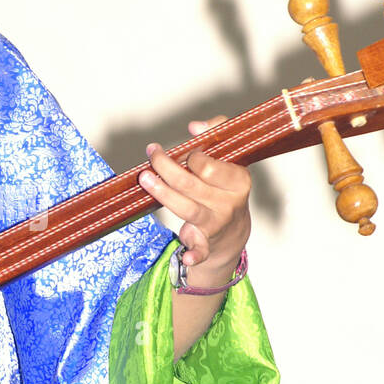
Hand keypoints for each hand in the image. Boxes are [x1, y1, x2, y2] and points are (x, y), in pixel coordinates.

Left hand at [137, 116, 250, 275]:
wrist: (233, 232)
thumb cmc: (225, 189)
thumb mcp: (229, 160)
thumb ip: (216, 133)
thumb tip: (195, 126)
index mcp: (238, 180)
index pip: (210, 166)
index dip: (191, 157)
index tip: (183, 153)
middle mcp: (229, 204)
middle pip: (192, 185)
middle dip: (168, 169)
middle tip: (151, 156)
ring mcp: (217, 225)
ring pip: (187, 209)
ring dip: (164, 195)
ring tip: (145, 179)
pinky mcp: (206, 244)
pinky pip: (200, 250)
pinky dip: (194, 255)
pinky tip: (186, 257)